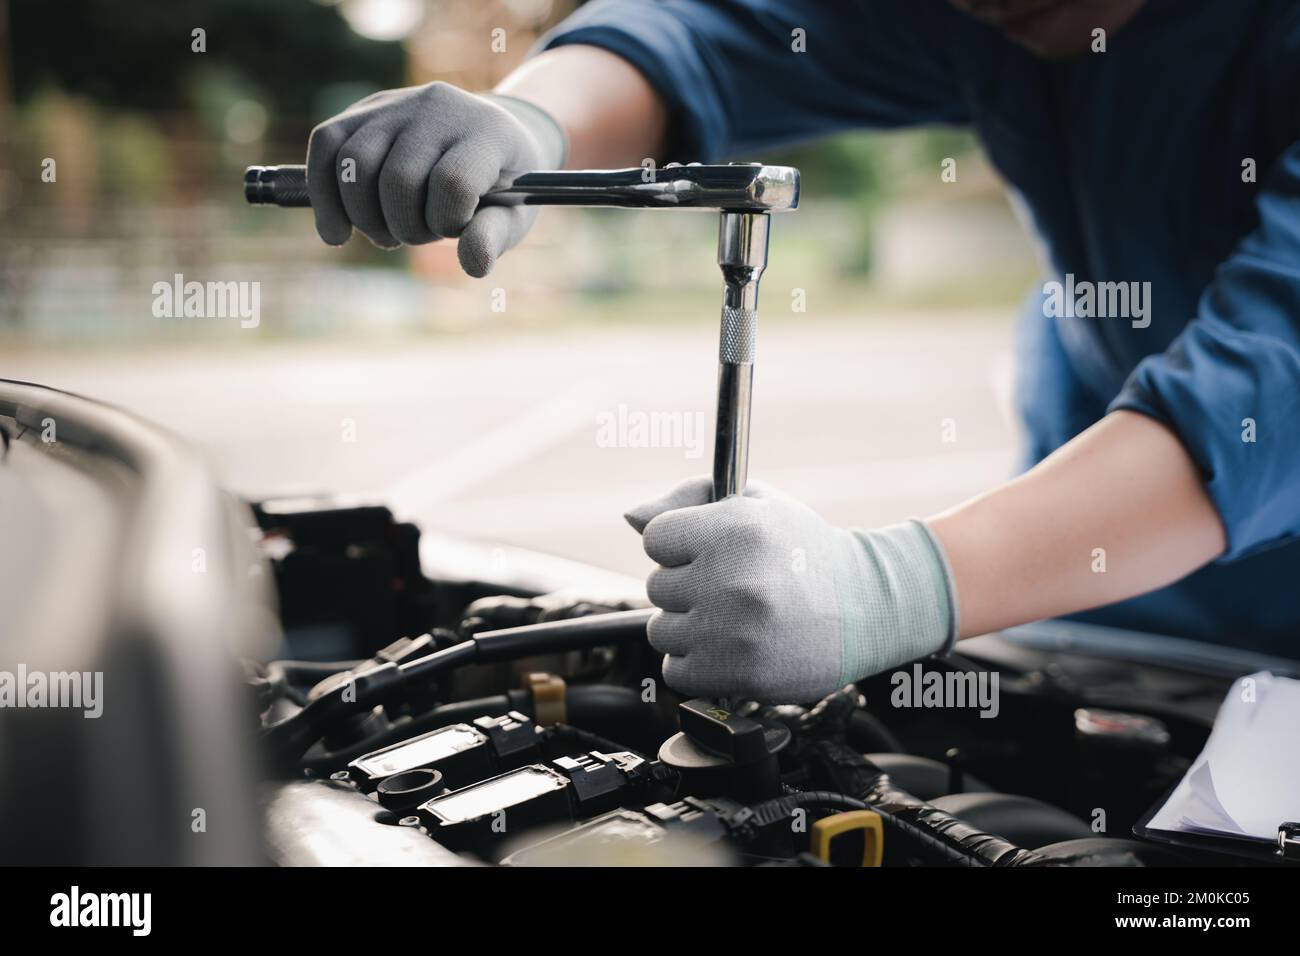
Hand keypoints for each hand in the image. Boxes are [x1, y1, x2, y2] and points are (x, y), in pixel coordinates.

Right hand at [305, 82, 565, 275]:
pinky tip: (337, 232)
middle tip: (420, 236)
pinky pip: (325, 145)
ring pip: (355, 165)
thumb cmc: (501, 185)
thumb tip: (473, 265)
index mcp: (485, 131)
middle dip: (405, 227)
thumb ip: (494, 236)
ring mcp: (397, 103)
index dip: (447, 222)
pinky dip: (325, 196)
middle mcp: (439, 106)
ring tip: (388, 233)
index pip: (451, 183)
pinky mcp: (362, 110)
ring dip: (365, 218)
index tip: (456, 229)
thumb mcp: (513, 213)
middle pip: (398, 179)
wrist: (488, 137)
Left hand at [625, 476, 957, 701]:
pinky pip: (678, 673)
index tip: (706, 553)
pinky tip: (732, 648)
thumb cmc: (806, 552)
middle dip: (688, 586)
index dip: (679, 546)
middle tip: (730, 587)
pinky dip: (697, 666)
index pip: (655, 538)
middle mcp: (730, 578)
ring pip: (661, 632)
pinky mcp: (737, 673)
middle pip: (657, 587)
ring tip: (733, 619)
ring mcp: (732, 630)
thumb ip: (687, 501)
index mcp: (733, 529)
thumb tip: (631, 517)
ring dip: (689, 629)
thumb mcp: (756, 505)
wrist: (870, 607)